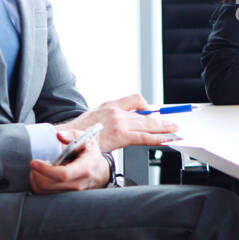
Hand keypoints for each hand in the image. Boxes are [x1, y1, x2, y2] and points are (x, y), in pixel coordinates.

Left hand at [29, 128, 111, 191]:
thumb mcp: (86, 141)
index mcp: (84, 168)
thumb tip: (59, 135)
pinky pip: (45, 196)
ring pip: (44, 192)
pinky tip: (43, 177)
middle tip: (36, 164)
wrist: (100, 173)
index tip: (34, 162)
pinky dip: (39, 186)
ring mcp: (71, 194)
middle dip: (36, 174)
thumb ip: (72, 136)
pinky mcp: (65, 198)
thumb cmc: (90, 155)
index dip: (45, 169)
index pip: (62, 174)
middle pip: (48, 185)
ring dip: (36, 180)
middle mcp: (78, 184)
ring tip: (40, 170)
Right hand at [60, 93, 179, 152]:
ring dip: (164, 128)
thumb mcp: (94, 117)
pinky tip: (166, 139)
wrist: (63, 140)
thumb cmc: (77, 133)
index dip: (147, 107)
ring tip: (175, 130)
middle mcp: (116, 111)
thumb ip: (110, 117)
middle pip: (145, 115)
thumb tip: (124, 124)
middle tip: (173, 123)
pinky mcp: (120, 136)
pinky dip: (157, 138)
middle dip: (161, 120)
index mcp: (110, 105)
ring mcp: (119, 122)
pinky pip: (144, 137)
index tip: (153, 113)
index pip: (135, 99)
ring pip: (147, 125)